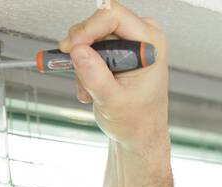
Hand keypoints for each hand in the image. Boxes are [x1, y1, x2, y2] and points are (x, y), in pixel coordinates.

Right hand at [57, 2, 168, 149]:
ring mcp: (129, 43)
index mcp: (150, 43)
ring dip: (83, 63)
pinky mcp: (117, 51)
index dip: (88, 28)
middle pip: (99, 24)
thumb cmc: (138, 123)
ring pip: (91, 37)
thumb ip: (96, 76)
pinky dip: (84, 68)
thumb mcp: (114, 103)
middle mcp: (141, 37)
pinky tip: (91, 88)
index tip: (72, 47)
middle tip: (78, 71)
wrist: (139, 136)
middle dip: (84, 49)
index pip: (113, 16)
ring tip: (89, 89)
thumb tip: (78, 51)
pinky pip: (90, 48)